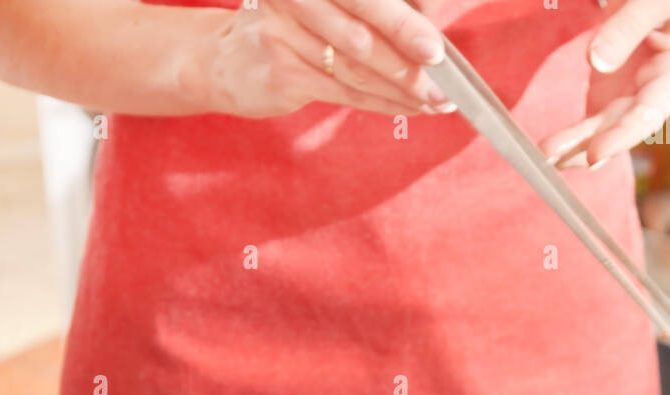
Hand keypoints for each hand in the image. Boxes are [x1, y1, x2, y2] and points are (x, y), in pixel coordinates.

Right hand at [205, 0, 454, 119]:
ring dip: (402, 86)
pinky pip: (345, 91)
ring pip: (358, 65)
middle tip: (444, 76)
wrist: (225, 60)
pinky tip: (408, 108)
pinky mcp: (281, 71)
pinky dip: (382, 102)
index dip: (405, 18)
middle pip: (365, 27)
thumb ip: (367, 12)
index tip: (439, 43)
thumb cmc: (289, 30)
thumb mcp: (323, 6)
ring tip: (435, 100)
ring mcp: (284, 30)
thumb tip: (427, 32)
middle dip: (409, 54)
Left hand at [539, 0, 669, 168]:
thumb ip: (628, 26)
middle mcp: (657, 93)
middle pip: (621, 129)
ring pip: (604, 130)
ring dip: (574, 146)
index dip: (622, 136)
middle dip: (587, 146)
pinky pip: (593, 123)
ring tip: (544, 158)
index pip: (649, 114)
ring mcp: (633, 96)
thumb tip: (596, 61)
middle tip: (552, 156)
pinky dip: (573, 136)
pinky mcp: (612, 93)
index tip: (595, 153)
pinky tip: (552, 151)